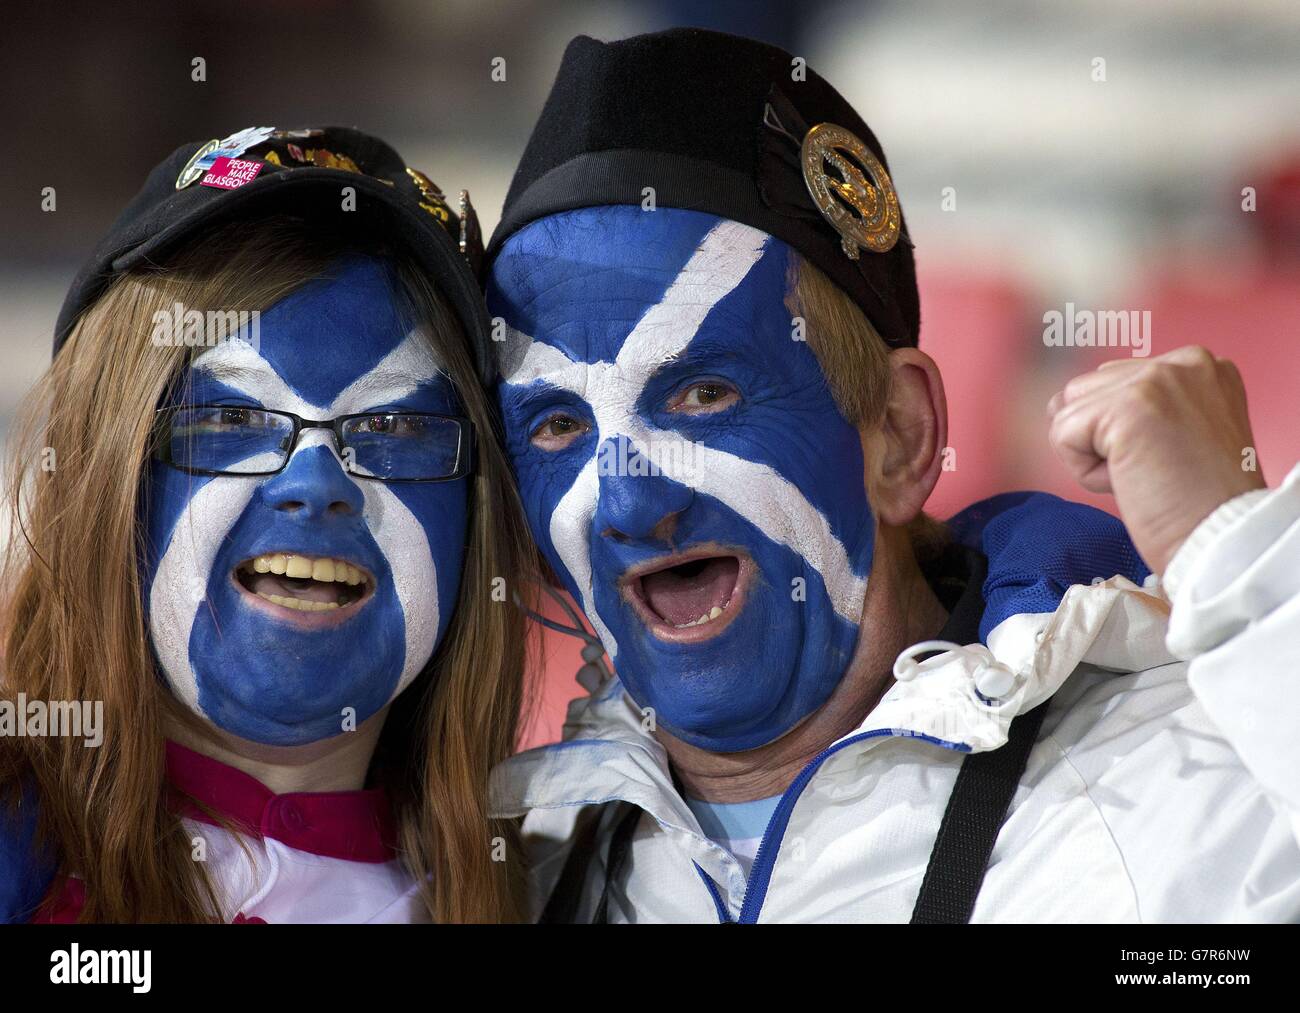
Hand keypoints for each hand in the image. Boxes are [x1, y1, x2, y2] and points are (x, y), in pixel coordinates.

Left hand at [1047, 346, 1265, 573]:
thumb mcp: (1174, 436)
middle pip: (1087, 391)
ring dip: (1092, 455)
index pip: (1115, 383)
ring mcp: (1157, 379)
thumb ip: (1129, 408)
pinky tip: (1132, 481)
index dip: (1123, 434)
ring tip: (1145, 474)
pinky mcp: (1128, 406)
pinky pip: (1063, 435)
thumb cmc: (1198, 504)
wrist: (1226, 539)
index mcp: (1199, 366)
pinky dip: (1085, 472)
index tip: (1171, 460)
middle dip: (1104, 440)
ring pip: (1070, 410)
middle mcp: (1183, 362)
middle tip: (1158, 471)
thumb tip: (1056, 403)